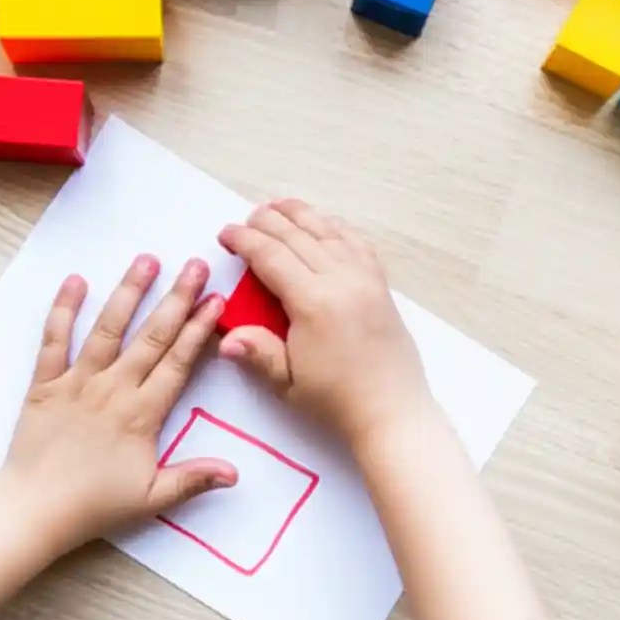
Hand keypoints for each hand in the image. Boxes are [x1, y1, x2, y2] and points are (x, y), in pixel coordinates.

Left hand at [0, 255, 237, 552]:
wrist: (35, 509)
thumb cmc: (95, 506)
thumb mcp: (152, 498)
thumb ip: (194, 478)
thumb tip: (235, 472)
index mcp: (142, 414)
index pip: (178, 362)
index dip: (199, 329)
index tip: (216, 299)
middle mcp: (113, 389)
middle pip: (151, 336)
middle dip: (176, 298)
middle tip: (195, 264)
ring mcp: (77, 382)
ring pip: (108, 328)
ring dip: (129, 292)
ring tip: (147, 259)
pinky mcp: (45, 383)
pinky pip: (53, 340)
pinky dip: (63, 309)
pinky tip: (75, 280)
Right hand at [216, 199, 430, 445]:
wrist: (394, 412)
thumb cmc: (337, 402)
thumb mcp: (288, 383)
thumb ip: (257, 353)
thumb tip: (226, 338)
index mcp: (314, 303)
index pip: (271, 256)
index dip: (245, 241)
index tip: (225, 235)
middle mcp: (342, 280)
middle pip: (298, 235)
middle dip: (267, 222)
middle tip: (245, 219)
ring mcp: (365, 279)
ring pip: (328, 231)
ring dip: (301, 215)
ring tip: (278, 207)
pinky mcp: (381, 285)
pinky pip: (357, 243)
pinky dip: (336, 227)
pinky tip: (324, 224)